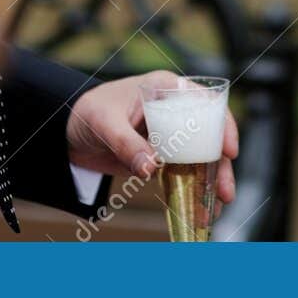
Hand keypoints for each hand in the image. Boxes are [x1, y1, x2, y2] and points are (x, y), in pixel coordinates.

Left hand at [66, 71, 238, 201]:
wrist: (67, 131)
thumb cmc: (87, 112)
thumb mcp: (105, 123)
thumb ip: (127, 144)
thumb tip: (150, 168)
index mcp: (166, 89)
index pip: (206, 103)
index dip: (223, 125)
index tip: (229, 150)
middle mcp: (174, 110)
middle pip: (209, 136)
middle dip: (221, 166)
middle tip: (225, 192)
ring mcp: (169, 134)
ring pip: (200, 158)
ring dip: (210, 183)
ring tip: (215, 209)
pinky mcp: (160, 156)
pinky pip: (182, 173)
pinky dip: (191, 190)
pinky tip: (200, 208)